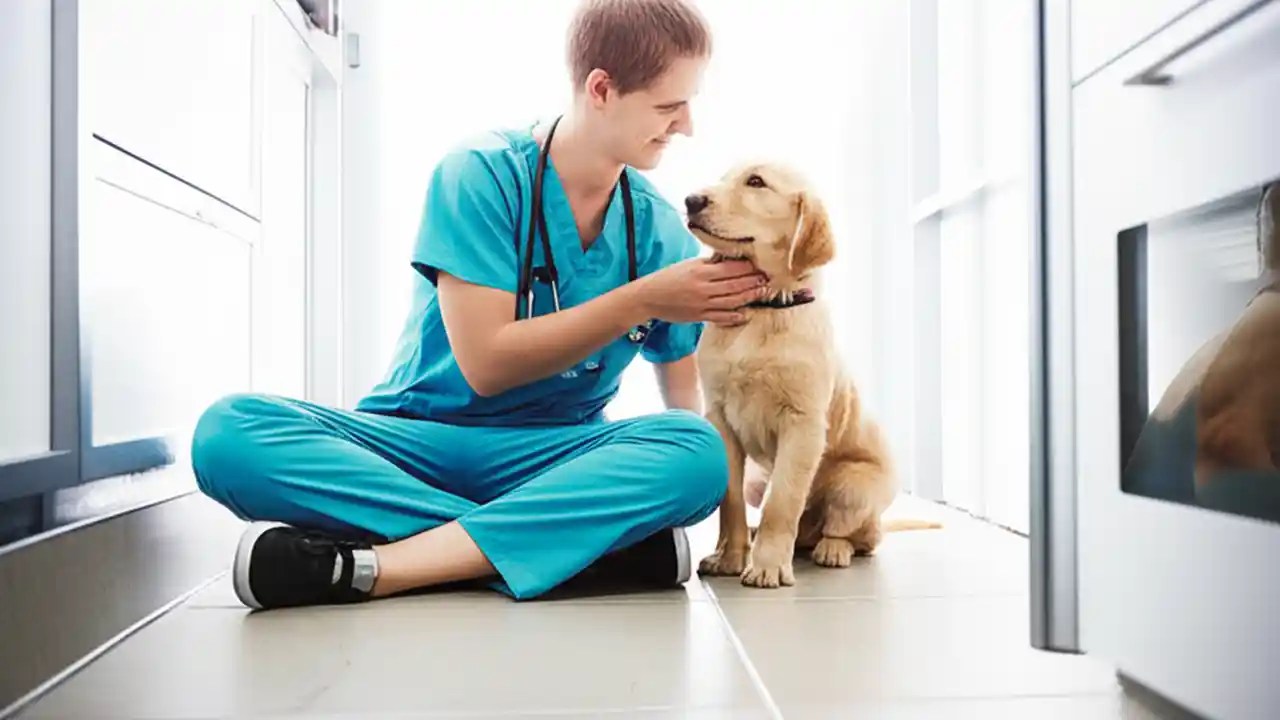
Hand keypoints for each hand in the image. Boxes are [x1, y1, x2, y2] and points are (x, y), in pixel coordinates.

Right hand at [634, 258, 768, 324]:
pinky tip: (745, 313)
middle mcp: (703, 288)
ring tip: (763, 292)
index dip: (748, 267)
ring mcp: (702, 304)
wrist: (649, 298)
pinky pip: (721, 317)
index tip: (760, 265)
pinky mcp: (699, 317)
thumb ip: (708, 263)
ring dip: (749, 297)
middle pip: (735, 284)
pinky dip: (734, 316)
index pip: (731, 268)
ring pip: (732, 301)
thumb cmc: (668, 277)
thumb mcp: (688, 265)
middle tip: (768, 278)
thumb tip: (729, 259)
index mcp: (701, 271)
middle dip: (753, 281)